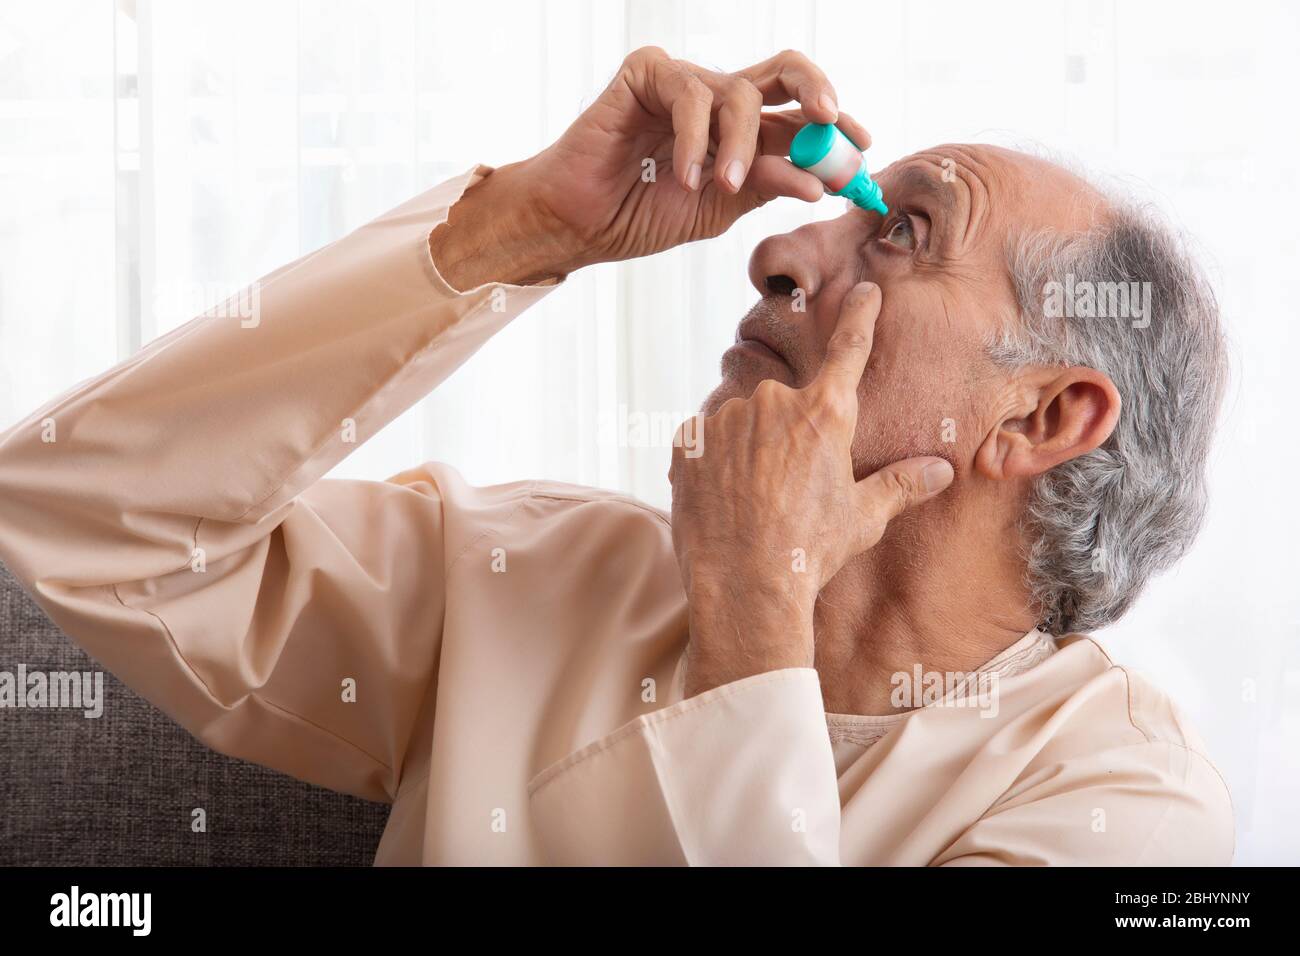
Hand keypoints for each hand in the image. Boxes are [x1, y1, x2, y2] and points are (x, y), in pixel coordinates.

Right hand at [429, 47, 871, 287]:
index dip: (838, 127)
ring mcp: (684, 84)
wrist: (582, 224)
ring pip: (740, 92)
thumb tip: (823, 182)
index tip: (863, 151)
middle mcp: (719, 102)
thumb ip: (769, 186)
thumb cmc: (642, 215)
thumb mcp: (722, 208)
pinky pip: (691, 93)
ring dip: (741, 144)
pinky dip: (696, 138)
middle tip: (831, 119)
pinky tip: (684, 174)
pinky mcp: (647, 74)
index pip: (803, 117)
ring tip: (723, 186)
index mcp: (743, 132)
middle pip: (786, 71)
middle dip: (818, 90)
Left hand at [668, 283, 954, 696]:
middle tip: (785, 488)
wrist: (745, 586)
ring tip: (752, 499)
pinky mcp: (687, 441)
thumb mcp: (863, 518)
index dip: (860, 316)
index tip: (864, 291)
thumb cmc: (810, 552)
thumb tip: (943, 470)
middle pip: (784, 402)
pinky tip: (721, 498)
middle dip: (785, 434)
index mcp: (825, 413)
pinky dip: (711, 461)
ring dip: (745, 446)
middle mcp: (773, 403)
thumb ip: (901, 485)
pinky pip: (703, 439)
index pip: (849, 349)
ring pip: (740, 420)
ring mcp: (725, 418)